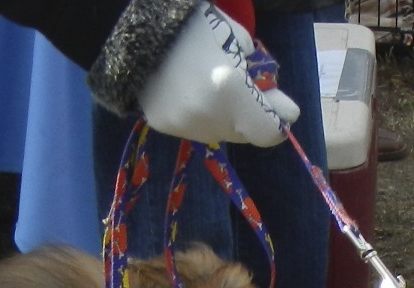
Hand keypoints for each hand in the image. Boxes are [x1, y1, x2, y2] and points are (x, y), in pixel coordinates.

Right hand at [138, 1, 301, 148]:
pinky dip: (201, 115)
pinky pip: (196, 128)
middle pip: (247, 133)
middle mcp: (210, 117)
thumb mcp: (237, 38)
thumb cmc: (192, 27)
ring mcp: (185, 126)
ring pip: (221, 133)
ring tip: (214, 88)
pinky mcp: (164, 127)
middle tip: (247, 91)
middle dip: (252, 114)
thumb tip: (268, 95)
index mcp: (232, 90)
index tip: (279, 103)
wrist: (134, 28)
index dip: (280, 118)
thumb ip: (258, 73)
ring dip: (226, 117)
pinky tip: (191, 91)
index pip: (271, 131)